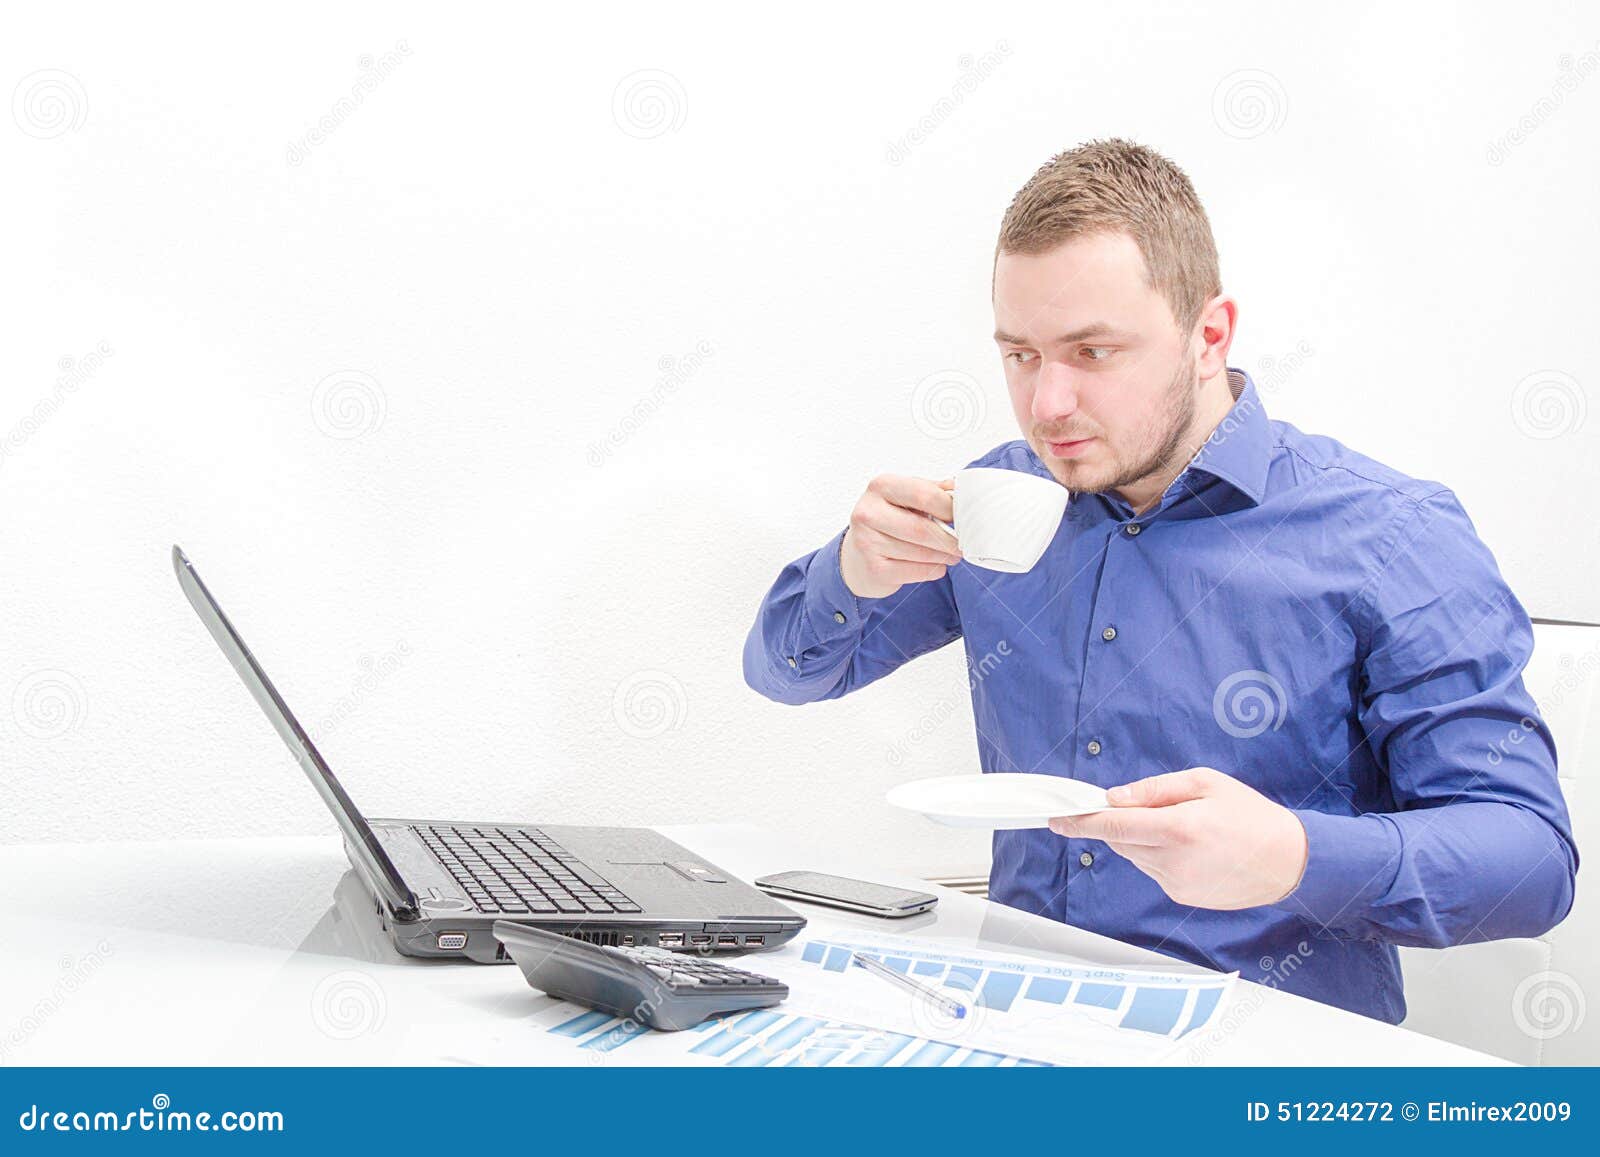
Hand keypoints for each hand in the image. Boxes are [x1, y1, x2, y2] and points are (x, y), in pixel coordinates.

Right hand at [839, 474, 961, 598]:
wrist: (856, 556)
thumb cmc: (887, 521)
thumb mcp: (905, 496)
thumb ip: (932, 490)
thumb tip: (962, 490)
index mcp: (881, 486)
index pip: (924, 494)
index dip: (950, 508)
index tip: (964, 517)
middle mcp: (868, 512)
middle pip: (923, 528)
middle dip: (950, 539)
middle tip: (964, 543)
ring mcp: (867, 542)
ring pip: (922, 553)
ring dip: (944, 556)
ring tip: (952, 555)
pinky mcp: (874, 569)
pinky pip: (916, 572)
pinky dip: (933, 570)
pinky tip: (935, 566)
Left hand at [1049, 767, 1308, 909]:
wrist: (1289, 862)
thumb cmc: (1251, 816)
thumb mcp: (1206, 783)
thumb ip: (1155, 789)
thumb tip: (1116, 797)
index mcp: (1178, 828)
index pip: (1114, 826)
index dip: (1081, 822)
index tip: (1057, 818)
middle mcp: (1173, 861)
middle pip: (1120, 841)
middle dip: (1121, 822)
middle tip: (1148, 807)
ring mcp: (1176, 883)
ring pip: (1135, 856)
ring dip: (1143, 839)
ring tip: (1184, 827)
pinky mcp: (1181, 896)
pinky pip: (1153, 870)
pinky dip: (1159, 855)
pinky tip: (1192, 848)